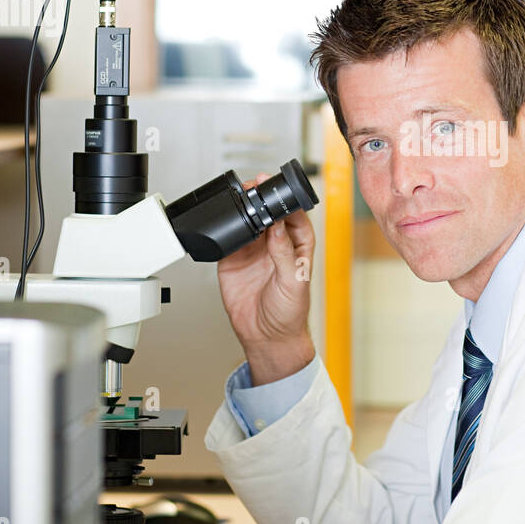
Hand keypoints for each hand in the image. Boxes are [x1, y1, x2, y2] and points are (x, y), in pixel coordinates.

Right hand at [216, 173, 315, 382]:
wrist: (266, 337)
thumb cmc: (290, 314)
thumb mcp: (293, 281)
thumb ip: (284, 253)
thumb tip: (277, 225)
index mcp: (298, 246)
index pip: (294, 216)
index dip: (286, 201)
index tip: (277, 190)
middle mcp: (276, 245)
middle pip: (270, 213)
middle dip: (263, 198)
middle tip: (255, 186)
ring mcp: (254, 252)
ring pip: (249, 221)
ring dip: (245, 208)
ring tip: (240, 197)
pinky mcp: (234, 261)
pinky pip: (229, 238)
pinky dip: (226, 228)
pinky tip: (227, 221)